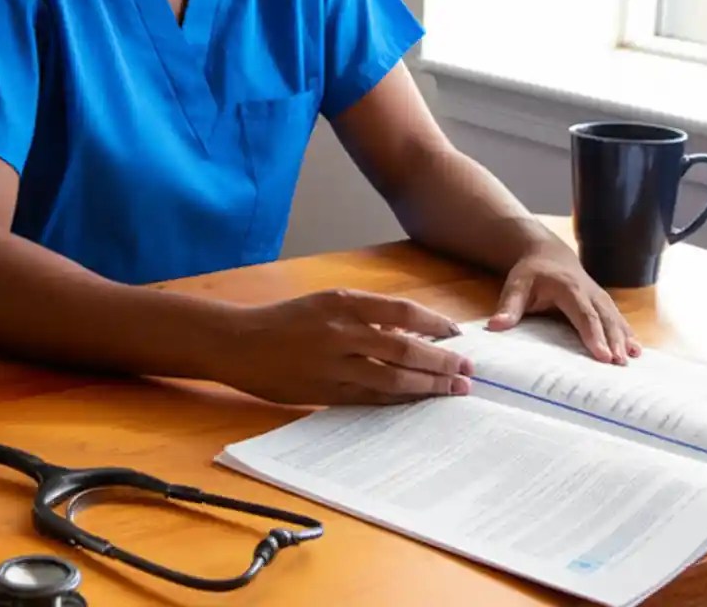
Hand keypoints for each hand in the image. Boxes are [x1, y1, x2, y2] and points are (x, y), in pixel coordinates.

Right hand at [220, 289, 473, 404]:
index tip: (458, 335)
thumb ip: (365, 316)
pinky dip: (398, 401)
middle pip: (406, 349)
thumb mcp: (326, 304)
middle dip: (442, 362)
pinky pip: (371, 398)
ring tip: (453, 390)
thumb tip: (408, 333)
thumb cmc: (285, 320)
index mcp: (345, 303)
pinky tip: (417, 402)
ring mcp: (334, 364)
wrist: (238, 342)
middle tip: (468, 371)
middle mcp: (342, 332)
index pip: (404, 313)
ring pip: (393, 378)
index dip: (437, 324)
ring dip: (428, 386)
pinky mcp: (326, 391)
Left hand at [488, 245, 640, 363]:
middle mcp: (589, 291)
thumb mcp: (515, 285)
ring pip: (615, 318)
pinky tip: (637, 351)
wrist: (547, 253)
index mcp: (568, 288)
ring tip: (633, 358)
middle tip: (620, 363)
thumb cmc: (530, 272)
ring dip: (625, 338)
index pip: (583, 315)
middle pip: (604, 318)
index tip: (602, 355)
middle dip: (614, 340)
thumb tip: (496, 326)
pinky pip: (618, 318)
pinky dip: (628, 333)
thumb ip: (508, 306)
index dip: (593, 335)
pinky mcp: (603, 302)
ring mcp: (599, 296)